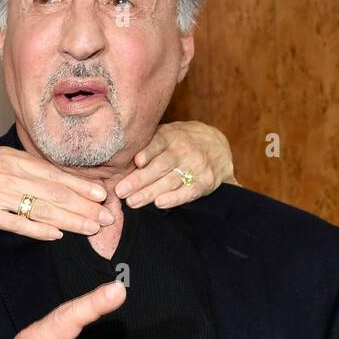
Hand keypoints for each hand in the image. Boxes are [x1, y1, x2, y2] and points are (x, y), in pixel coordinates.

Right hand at [0, 140, 114, 239]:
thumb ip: (22, 166)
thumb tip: (45, 173)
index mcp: (17, 161)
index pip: (57, 175)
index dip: (82, 186)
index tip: (102, 195)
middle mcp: (13, 178)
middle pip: (56, 194)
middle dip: (85, 207)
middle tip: (107, 217)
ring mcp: (1, 197)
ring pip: (43, 210)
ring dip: (70, 220)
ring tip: (91, 228)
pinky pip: (18, 224)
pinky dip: (38, 230)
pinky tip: (56, 235)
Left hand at [114, 120, 236, 209]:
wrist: (218, 146)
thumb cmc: (182, 142)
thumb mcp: (167, 134)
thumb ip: (148, 145)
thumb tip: (121, 159)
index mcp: (172, 135)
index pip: (158, 142)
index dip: (148, 152)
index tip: (136, 161)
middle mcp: (184, 149)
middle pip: (161, 166)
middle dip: (140, 180)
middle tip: (121, 191)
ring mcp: (196, 165)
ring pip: (171, 181)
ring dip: (150, 192)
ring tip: (133, 202)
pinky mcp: (205, 181)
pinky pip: (189, 191)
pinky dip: (174, 198)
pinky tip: (160, 203)